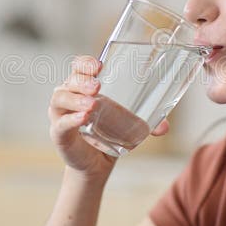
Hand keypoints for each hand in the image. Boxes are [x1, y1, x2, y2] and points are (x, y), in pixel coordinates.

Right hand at [48, 55, 169, 177]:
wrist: (95, 163)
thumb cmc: (108, 133)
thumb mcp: (129, 123)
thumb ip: (148, 123)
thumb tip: (165, 127)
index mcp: (83, 87)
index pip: (79, 67)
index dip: (86, 63)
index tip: (100, 65)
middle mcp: (68, 96)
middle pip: (70, 80)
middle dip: (83, 80)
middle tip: (98, 85)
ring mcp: (61, 115)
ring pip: (60, 98)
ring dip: (75, 98)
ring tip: (92, 104)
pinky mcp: (60, 134)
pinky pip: (61, 124)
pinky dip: (71, 120)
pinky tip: (83, 118)